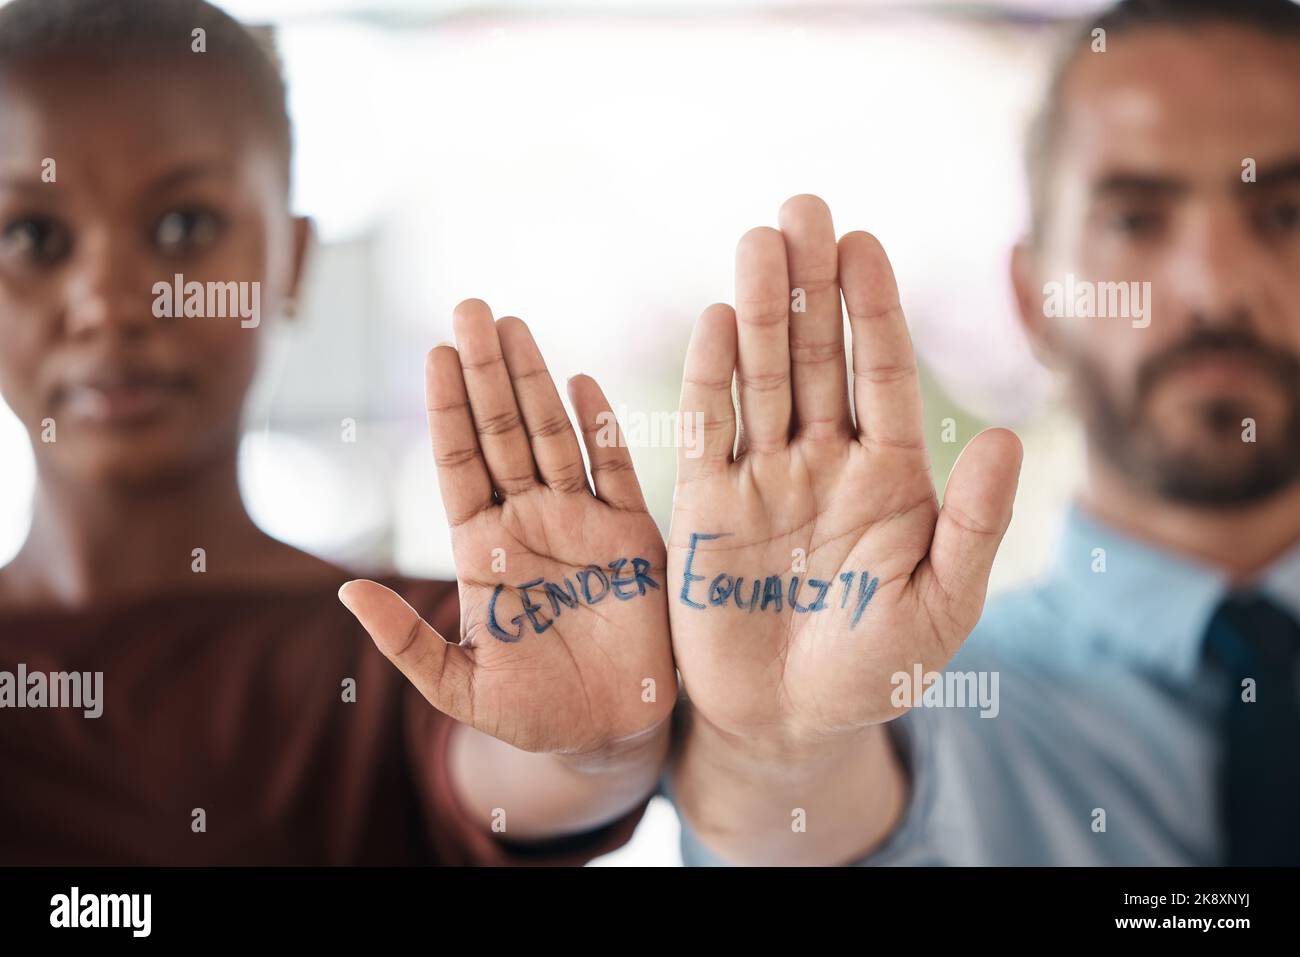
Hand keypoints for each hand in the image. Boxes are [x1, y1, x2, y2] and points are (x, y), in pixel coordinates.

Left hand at [341, 299, 674, 756]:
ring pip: (555, 438)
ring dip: (536, 382)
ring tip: (515, 326)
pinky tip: (580, 383)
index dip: (447, 412)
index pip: (459, 465)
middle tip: (471, 308)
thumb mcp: (460, 687)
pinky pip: (616, 472)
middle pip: (503, 434)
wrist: (608, 732)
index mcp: (483, 550)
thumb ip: (408, 642)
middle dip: (486, 374)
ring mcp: (580, 524)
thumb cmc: (534, 712)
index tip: (433, 354)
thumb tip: (346, 591)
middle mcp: (528, 523)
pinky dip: (601, 428)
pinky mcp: (632, 537)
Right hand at [668, 195, 1021, 750]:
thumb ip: (971, 525)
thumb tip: (997, 438)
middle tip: (802, 206)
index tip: (864, 241)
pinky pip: (707, 431)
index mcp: (889, 475)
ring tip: (756, 240)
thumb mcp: (942, 605)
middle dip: (809, 283)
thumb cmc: (875, 668)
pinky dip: (708, 380)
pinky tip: (713, 321)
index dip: (872, 307)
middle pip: (815, 355)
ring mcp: (763, 478)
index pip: (880, 372)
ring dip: (756, 310)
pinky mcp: (706, 506)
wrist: (791, 723)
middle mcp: (823, 461)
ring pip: (760, 378)